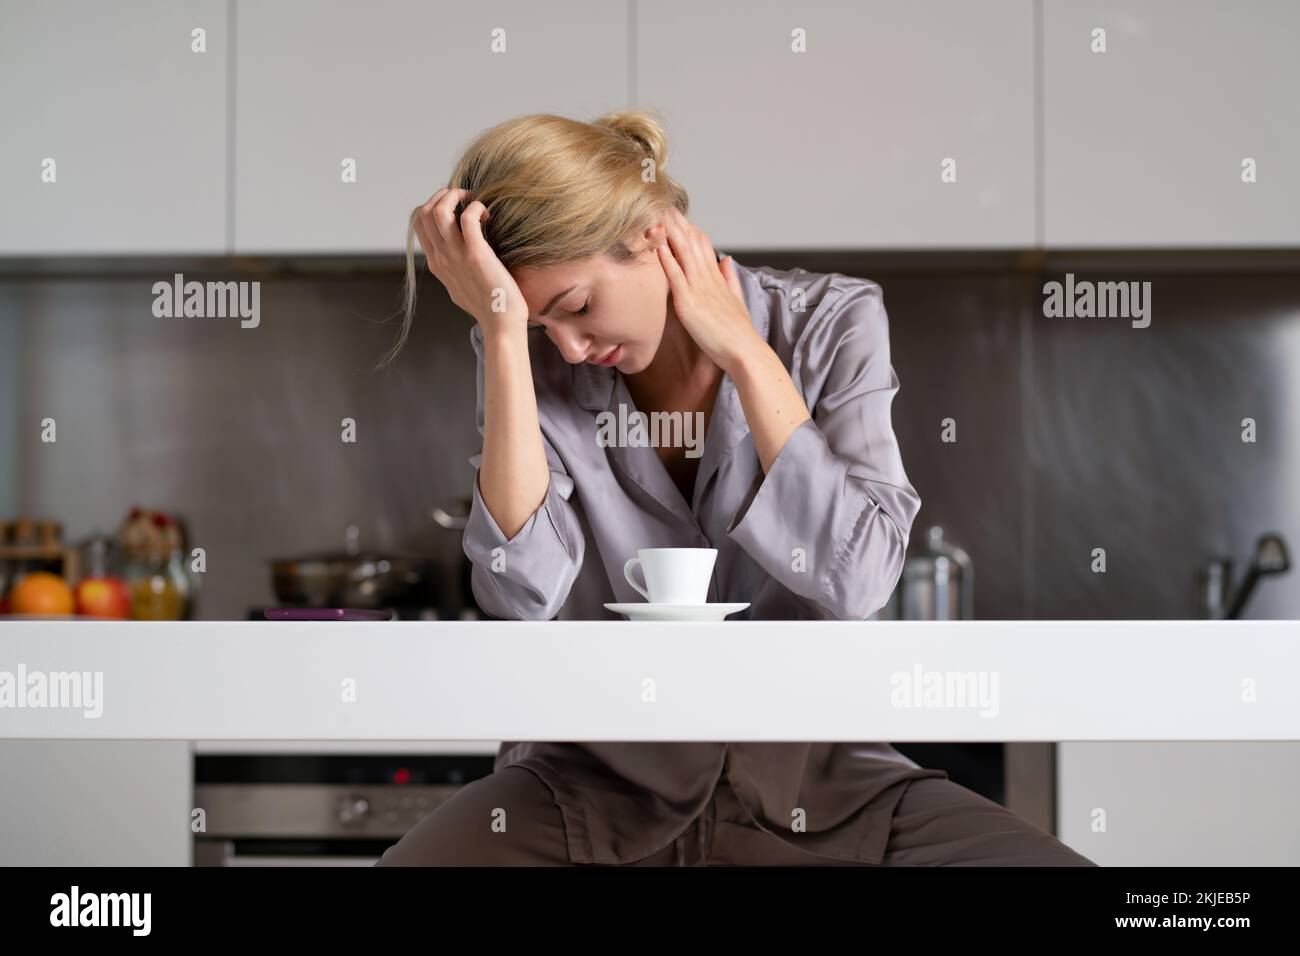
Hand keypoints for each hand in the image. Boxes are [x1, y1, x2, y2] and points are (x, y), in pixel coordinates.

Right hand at [412, 187, 527, 333]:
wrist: (500, 323)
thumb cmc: (486, 305)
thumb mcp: (457, 286)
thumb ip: (451, 269)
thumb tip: (454, 255)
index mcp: (435, 263)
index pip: (419, 223)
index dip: (433, 204)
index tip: (453, 203)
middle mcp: (441, 258)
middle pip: (425, 212)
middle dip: (443, 195)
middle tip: (464, 197)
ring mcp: (456, 256)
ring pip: (440, 211)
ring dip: (455, 196)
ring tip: (472, 200)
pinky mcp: (476, 255)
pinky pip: (468, 218)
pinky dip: (476, 207)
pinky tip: (487, 213)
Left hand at [656, 207, 763, 373]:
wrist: (745, 351)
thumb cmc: (739, 333)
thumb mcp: (737, 300)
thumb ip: (730, 278)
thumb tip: (727, 259)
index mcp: (717, 278)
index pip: (703, 245)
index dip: (689, 228)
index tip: (678, 214)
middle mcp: (708, 279)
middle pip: (691, 242)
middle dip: (677, 222)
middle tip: (663, 203)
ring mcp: (698, 289)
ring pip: (683, 253)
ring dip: (670, 232)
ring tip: (657, 214)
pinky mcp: (689, 303)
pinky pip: (675, 276)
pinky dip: (666, 259)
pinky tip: (657, 244)